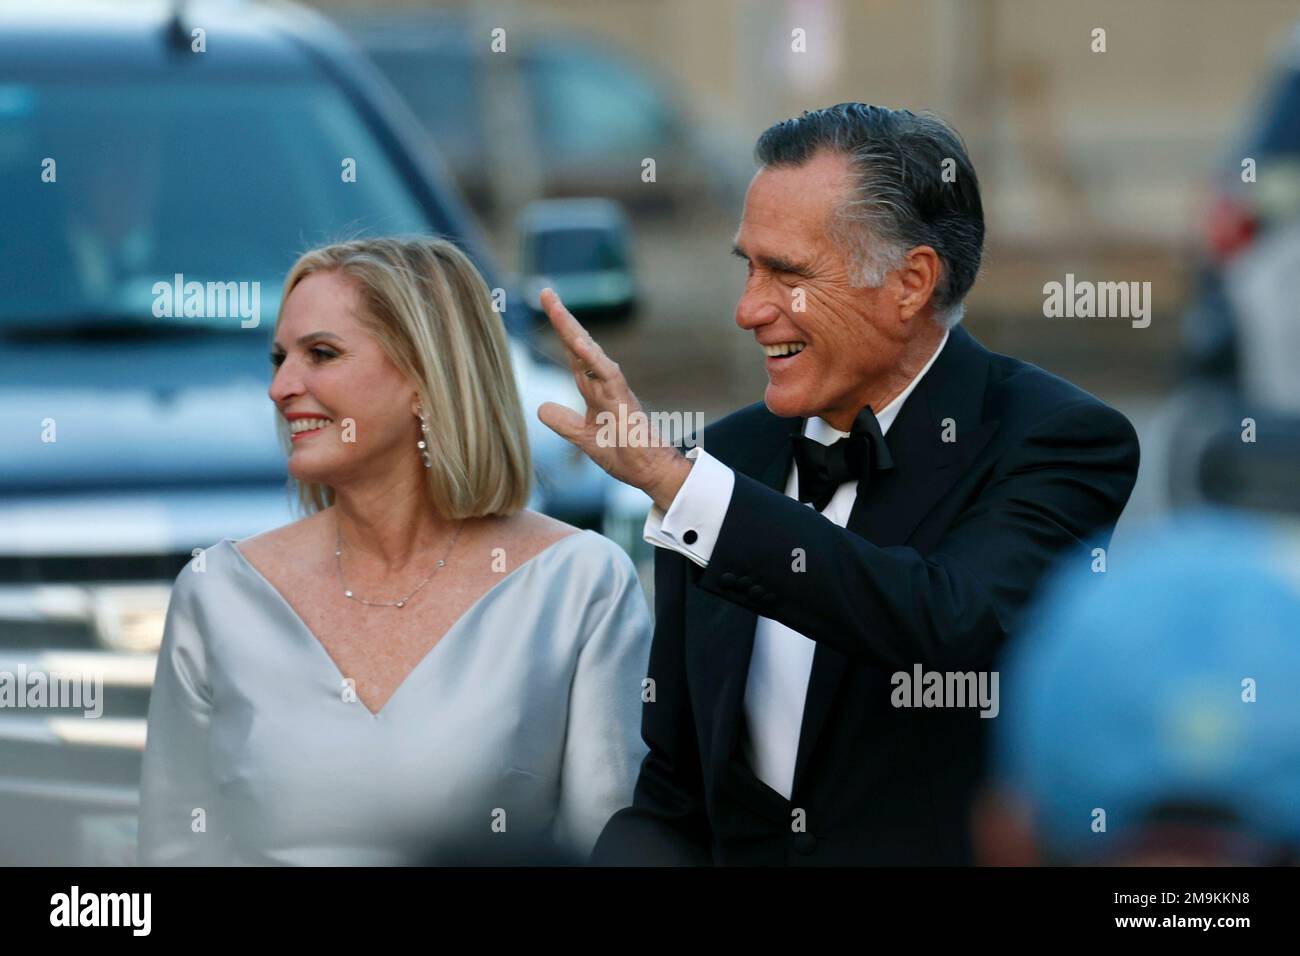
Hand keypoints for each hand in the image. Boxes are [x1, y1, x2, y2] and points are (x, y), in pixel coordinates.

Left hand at [535, 288, 691, 510]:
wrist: (650, 471)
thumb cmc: (624, 454)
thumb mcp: (583, 438)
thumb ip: (564, 422)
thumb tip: (541, 408)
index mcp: (594, 390)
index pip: (573, 355)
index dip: (560, 333)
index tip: (547, 307)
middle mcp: (604, 383)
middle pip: (580, 345)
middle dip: (563, 319)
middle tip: (545, 292)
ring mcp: (615, 389)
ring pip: (592, 353)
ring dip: (573, 330)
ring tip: (555, 308)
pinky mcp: (625, 401)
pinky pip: (608, 374)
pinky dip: (592, 358)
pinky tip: (577, 342)